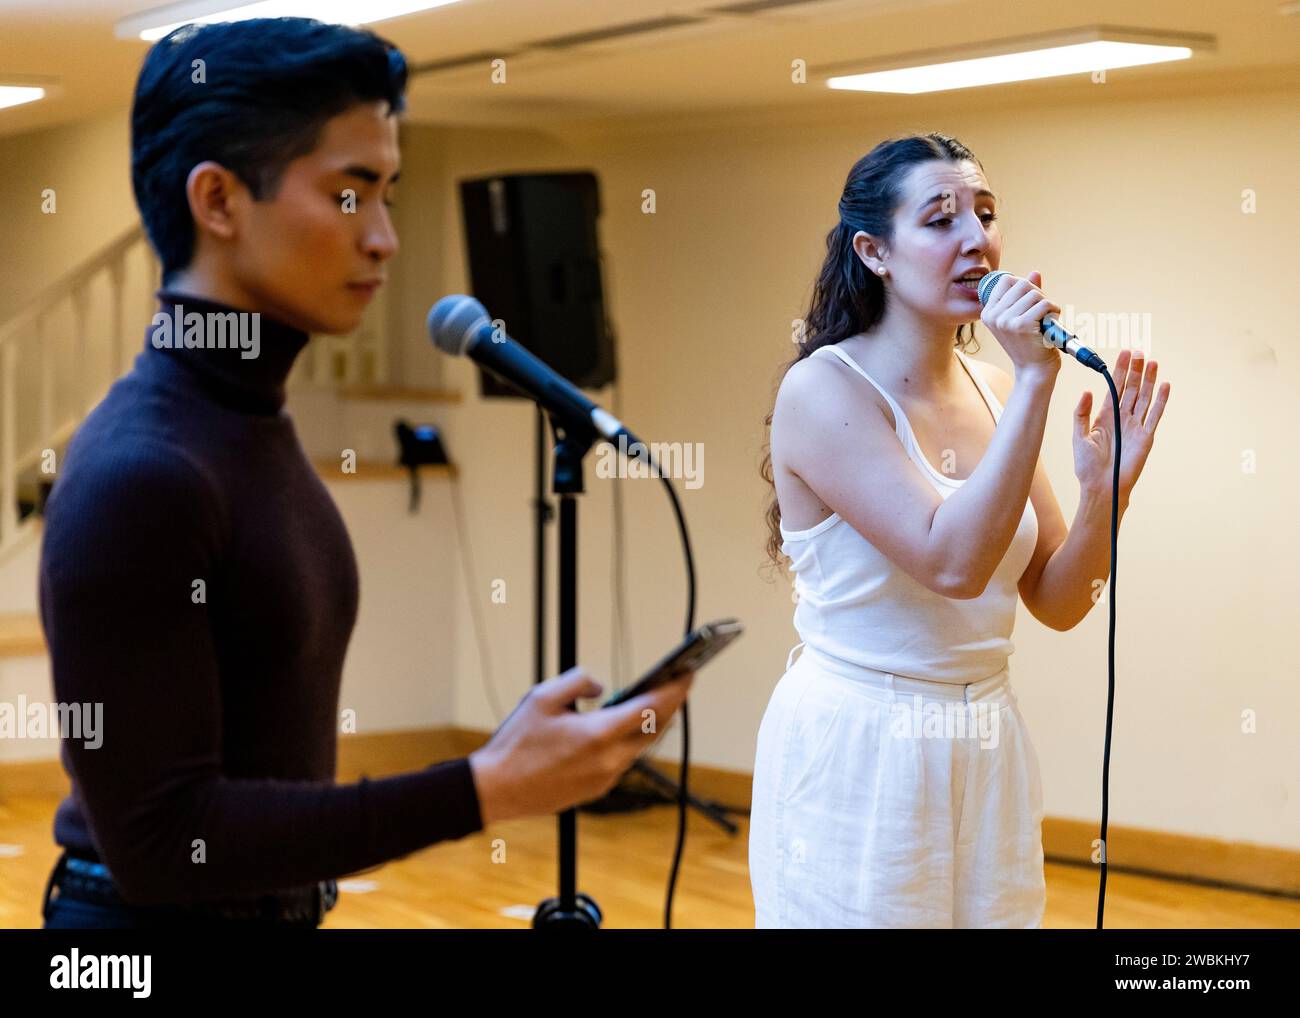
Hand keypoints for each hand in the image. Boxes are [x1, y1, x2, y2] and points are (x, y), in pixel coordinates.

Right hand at [467, 666, 694, 823]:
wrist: (497, 789)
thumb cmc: (516, 743)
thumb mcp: (543, 697)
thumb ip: (579, 681)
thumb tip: (603, 687)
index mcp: (598, 734)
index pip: (651, 708)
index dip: (674, 689)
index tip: (688, 673)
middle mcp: (609, 760)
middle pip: (655, 730)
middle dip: (670, 705)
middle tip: (677, 683)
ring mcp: (605, 778)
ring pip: (640, 747)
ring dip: (651, 724)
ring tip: (654, 701)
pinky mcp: (598, 789)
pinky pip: (624, 761)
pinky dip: (630, 741)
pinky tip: (624, 728)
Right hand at [979, 270, 1061, 378]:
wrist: (1034, 370)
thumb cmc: (1029, 343)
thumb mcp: (1020, 317)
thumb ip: (1026, 294)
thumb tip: (1034, 273)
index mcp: (988, 312)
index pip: (1006, 280)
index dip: (1023, 286)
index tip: (1029, 302)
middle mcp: (994, 316)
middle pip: (1021, 284)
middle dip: (1037, 294)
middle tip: (1040, 312)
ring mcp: (1006, 321)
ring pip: (1035, 294)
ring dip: (1046, 304)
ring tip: (1045, 319)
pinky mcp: (1022, 326)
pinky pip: (1044, 304)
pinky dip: (1054, 311)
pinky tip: (1050, 323)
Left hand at [1072, 347, 1169, 499]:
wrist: (1101, 487)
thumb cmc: (1087, 466)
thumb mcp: (1079, 437)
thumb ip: (1081, 414)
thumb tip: (1086, 391)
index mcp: (1105, 416)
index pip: (1114, 388)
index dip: (1119, 371)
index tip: (1124, 354)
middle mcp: (1122, 418)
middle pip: (1131, 389)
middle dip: (1135, 370)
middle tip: (1140, 352)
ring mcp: (1135, 426)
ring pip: (1144, 398)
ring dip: (1148, 380)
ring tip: (1152, 362)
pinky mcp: (1146, 437)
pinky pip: (1155, 415)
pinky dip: (1160, 400)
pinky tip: (1164, 385)